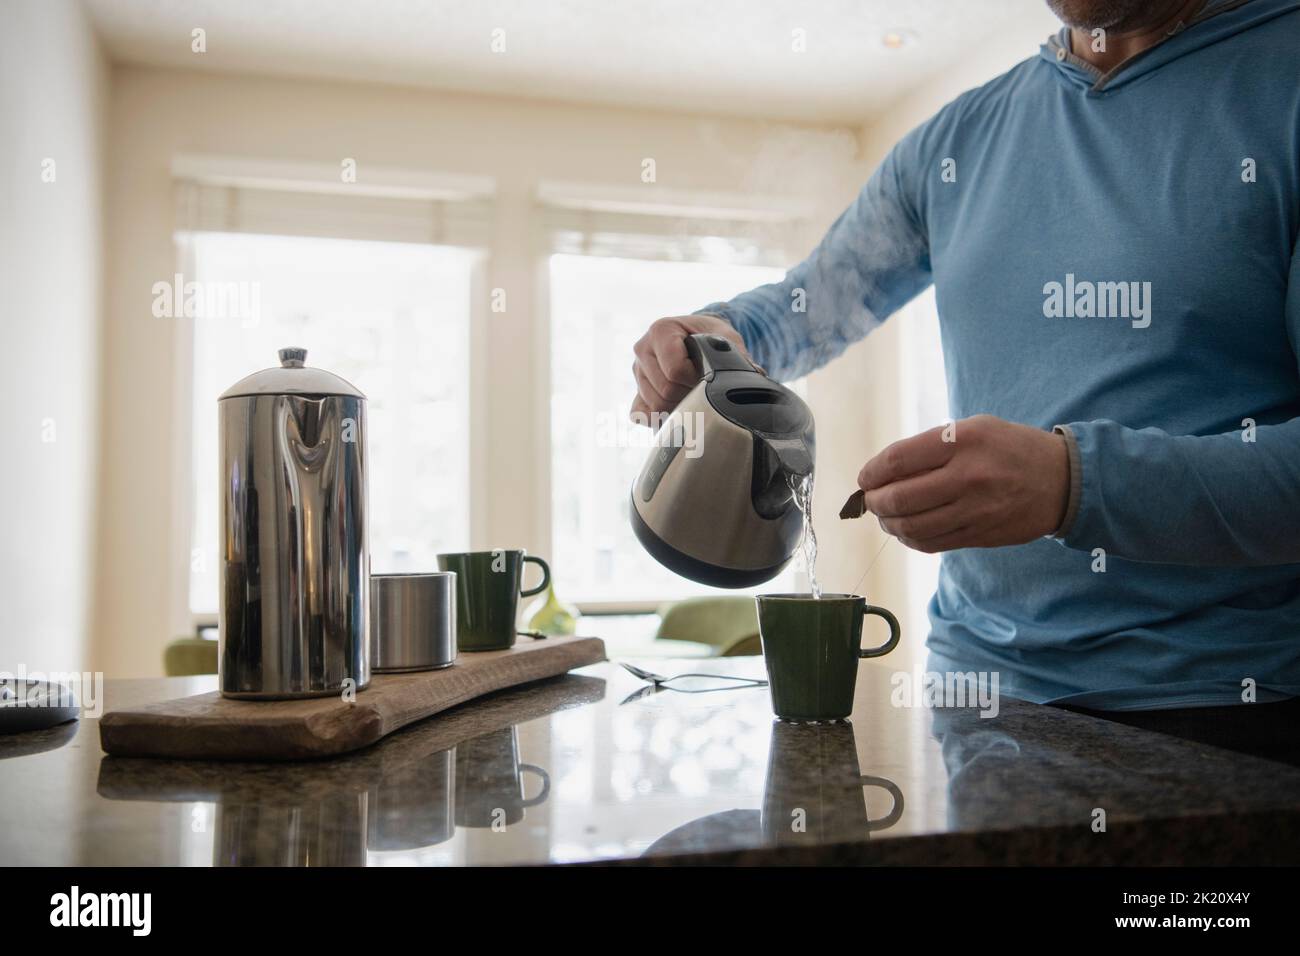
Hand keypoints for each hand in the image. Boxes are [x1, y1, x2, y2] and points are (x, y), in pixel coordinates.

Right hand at [630, 314, 753, 421]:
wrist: (699, 338)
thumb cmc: (712, 338)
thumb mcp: (727, 339)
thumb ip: (737, 357)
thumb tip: (754, 375)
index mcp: (661, 330)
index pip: (674, 371)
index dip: (696, 379)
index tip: (707, 374)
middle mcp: (643, 349)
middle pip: (664, 391)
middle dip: (689, 394)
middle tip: (702, 386)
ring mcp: (638, 372)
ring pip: (656, 406)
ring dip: (678, 406)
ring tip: (692, 393)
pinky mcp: (637, 391)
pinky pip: (642, 415)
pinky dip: (660, 418)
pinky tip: (677, 408)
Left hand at [857, 415, 1068, 552]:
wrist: (1062, 481)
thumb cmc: (1010, 448)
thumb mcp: (973, 428)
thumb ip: (930, 445)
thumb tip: (883, 471)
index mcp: (962, 441)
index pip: (898, 460)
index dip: (872, 472)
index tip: (865, 478)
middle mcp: (968, 477)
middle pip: (900, 498)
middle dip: (874, 501)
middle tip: (870, 499)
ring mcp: (974, 510)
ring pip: (912, 526)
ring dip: (888, 523)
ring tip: (885, 515)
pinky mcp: (979, 535)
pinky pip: (931, 543)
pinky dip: (909, 538)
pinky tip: (905, 529)